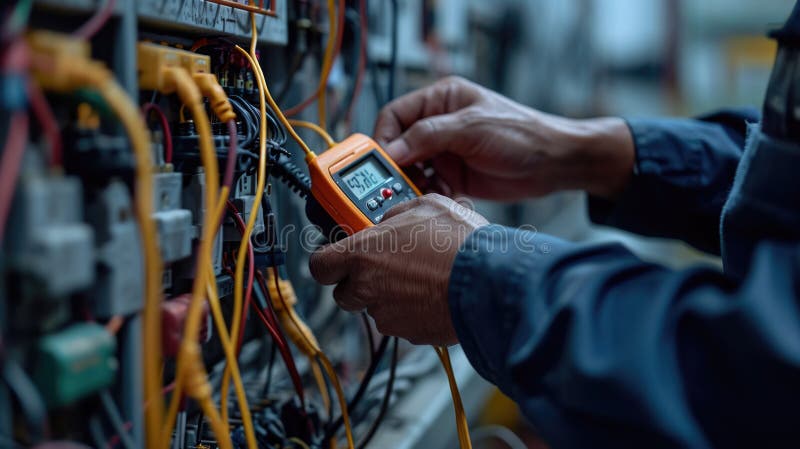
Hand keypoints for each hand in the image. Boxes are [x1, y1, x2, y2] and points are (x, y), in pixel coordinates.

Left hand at [308, 194, 488, 345]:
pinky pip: (402, 322)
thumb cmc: (459, 243)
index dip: (327, 262)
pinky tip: (433, 294)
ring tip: (421, 277)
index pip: (319, 266)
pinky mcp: (410, 334)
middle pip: (344, 294)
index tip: (335, 257)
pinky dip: (412, 311)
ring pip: (376, 308)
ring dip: (390, 296)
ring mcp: (388, 315)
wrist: (490, 281)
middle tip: (383, 267)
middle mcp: (368, 288)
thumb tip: (390, 221)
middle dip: (359, 282)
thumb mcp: (426, 206)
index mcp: (363, 254)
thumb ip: (396, 215)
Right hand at [374, 76, 634, 199]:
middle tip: (394, 184)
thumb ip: (428, 136)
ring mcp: (445, 152)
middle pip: (398, 145)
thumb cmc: (522, 134)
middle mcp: (438, 125)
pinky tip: (441, 199)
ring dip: (411, 184)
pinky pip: (428, 187)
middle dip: (395, 166)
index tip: (380, 161)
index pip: (395, 116)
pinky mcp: (453, 176)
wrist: (554, 164)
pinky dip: (428, 195)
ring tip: (419, 195)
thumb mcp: (470, 129)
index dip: (383, 138)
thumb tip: (391, 150)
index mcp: (440, 100)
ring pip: (411, 169)